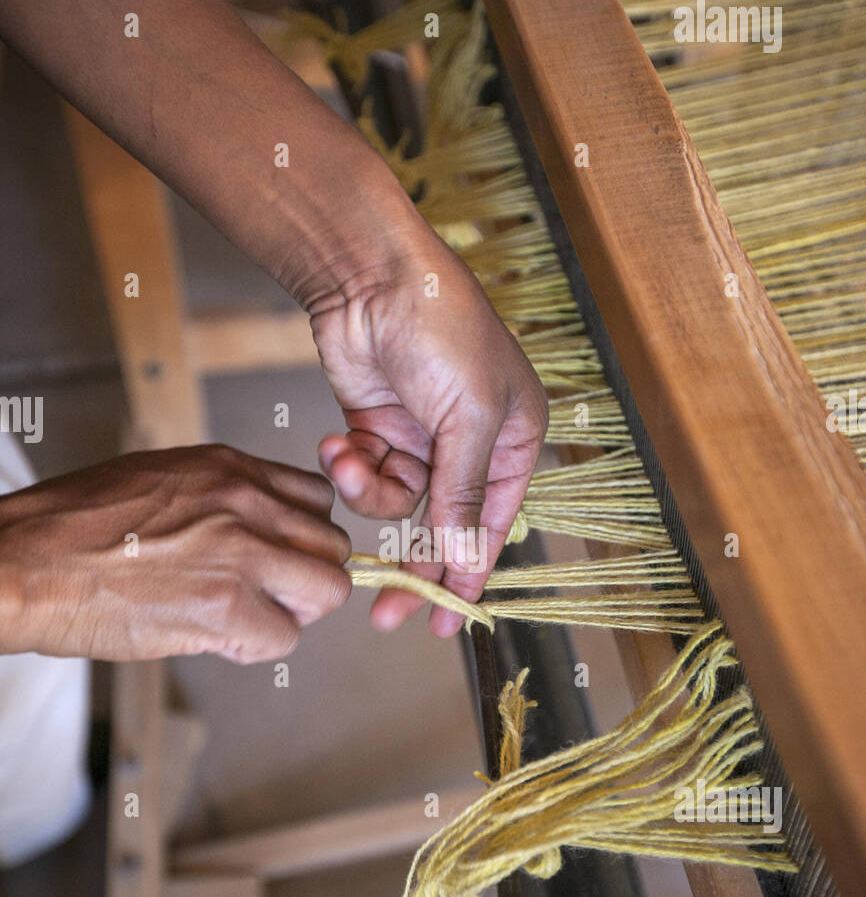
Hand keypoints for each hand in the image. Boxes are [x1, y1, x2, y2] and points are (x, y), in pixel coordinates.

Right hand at [0, 444, 350, 661]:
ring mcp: (242, 553)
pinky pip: (284, 638)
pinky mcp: (228, 607)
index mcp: (229, 469)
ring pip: (327, 591)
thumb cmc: (72, 528)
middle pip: (332, 545)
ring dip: (292, 613)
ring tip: (245, 620)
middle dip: (306, 579)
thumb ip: (219, 500)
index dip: (301, 537)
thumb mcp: (158, 480)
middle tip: (266, 598)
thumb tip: (253, 534)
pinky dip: (256, 648)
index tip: (279, 559)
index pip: (317, 498)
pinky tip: (217, 640)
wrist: (26, 563)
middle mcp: (246, 503)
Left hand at [313, 229, 548, 635]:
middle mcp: (470, 445)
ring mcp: (420, 439)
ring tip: (349, 460)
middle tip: (387, 613)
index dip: (470, 574)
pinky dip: (347, 467)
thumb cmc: (442, 330)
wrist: (370, 276)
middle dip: (414, 565)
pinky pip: (364, 477)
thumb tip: (462, 558)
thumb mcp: (468, 418)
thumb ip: (463, 493)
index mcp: (513, 440)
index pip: (493, 524)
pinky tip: (337, 442)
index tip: (448, 620)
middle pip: (443, 527)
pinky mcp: (375, 430)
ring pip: (396, 505)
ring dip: (369, 493)